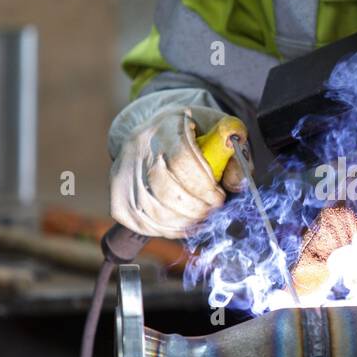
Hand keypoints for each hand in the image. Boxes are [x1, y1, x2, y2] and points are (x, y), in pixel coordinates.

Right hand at [110, 103, 227, 238]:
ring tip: (200, 216)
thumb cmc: (195, 133)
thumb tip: (238, 184)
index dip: (204, 186)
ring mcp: (123, 173)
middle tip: (212, 209)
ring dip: (185, 221)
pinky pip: (142, 223)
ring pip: (154, 210)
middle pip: (166, 189)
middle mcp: (138, 148)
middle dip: (197, 208)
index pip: (182, 161)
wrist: (156, 132)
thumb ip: (236, 154)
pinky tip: (183, 223)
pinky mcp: (118, 196)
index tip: (219, 196)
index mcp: (166, 126)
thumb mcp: (221, 131)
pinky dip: (168, 230)